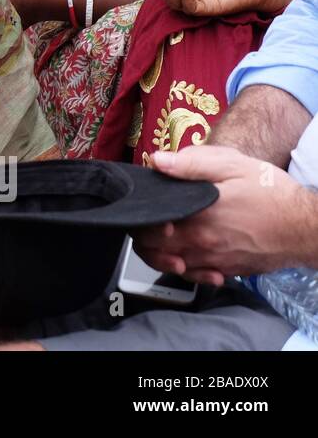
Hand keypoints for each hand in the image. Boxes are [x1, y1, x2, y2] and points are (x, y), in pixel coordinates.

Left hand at [133, 145, 317, 284]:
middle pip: (152, 251)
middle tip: (150, 220)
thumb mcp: (232, 166)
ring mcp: (214, 262)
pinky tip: (190, 254)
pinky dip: (187, 268)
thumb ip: (191, 164)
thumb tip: (157, 161)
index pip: (147, 228)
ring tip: (166, 236)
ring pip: (171, 266)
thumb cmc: (272, 194)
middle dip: (143, 237)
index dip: (137, 218)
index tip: (142, 206)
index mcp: (197, 219)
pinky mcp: (227, 271)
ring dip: (161, 254)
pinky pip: (196, 276)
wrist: (308, 227)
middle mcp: (201, 246)